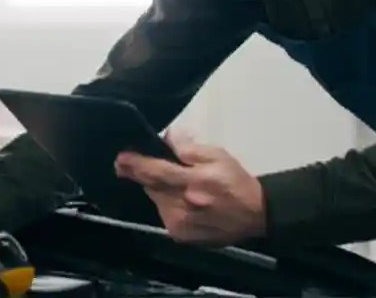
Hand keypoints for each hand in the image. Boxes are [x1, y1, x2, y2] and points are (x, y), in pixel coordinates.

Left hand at [114, 130, 265, 246]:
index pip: (156, 172)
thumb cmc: (235, 180)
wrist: (256, 215)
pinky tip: (183, 201)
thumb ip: (188, 148)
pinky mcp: (181, 236)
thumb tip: (166, 139)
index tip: (120, 159)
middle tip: (135, 165)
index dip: (135, 165)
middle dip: (143, 175)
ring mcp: (181, 224)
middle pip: (152, 187)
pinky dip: (167, 205)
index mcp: (194, 181)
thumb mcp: (216, 154)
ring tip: (176, 185)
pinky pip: (165, 214)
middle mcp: (183, 205)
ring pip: (156, 200)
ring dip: (159, 190)